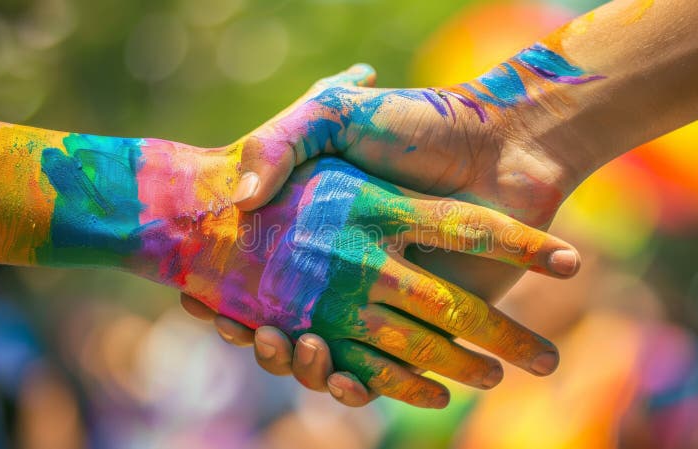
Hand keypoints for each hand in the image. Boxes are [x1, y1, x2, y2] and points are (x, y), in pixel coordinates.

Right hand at [183, 55, 592, 404]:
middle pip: (296, 327)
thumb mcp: (334, 116)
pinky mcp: (434, 326)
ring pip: (336, 357)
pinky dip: (366, 385)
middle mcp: (356, 271)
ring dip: (305, 366)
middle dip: (265, 342)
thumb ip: (283, 142)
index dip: (227, 298)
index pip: (266, 276)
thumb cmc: (418, 124)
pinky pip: (389, 370)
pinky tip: (345, 380)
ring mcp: (392, 301)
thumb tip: (240, 197)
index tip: (198, 305)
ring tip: (292, 346)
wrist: (500, 143)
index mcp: (330, 234)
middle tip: (250, 330)